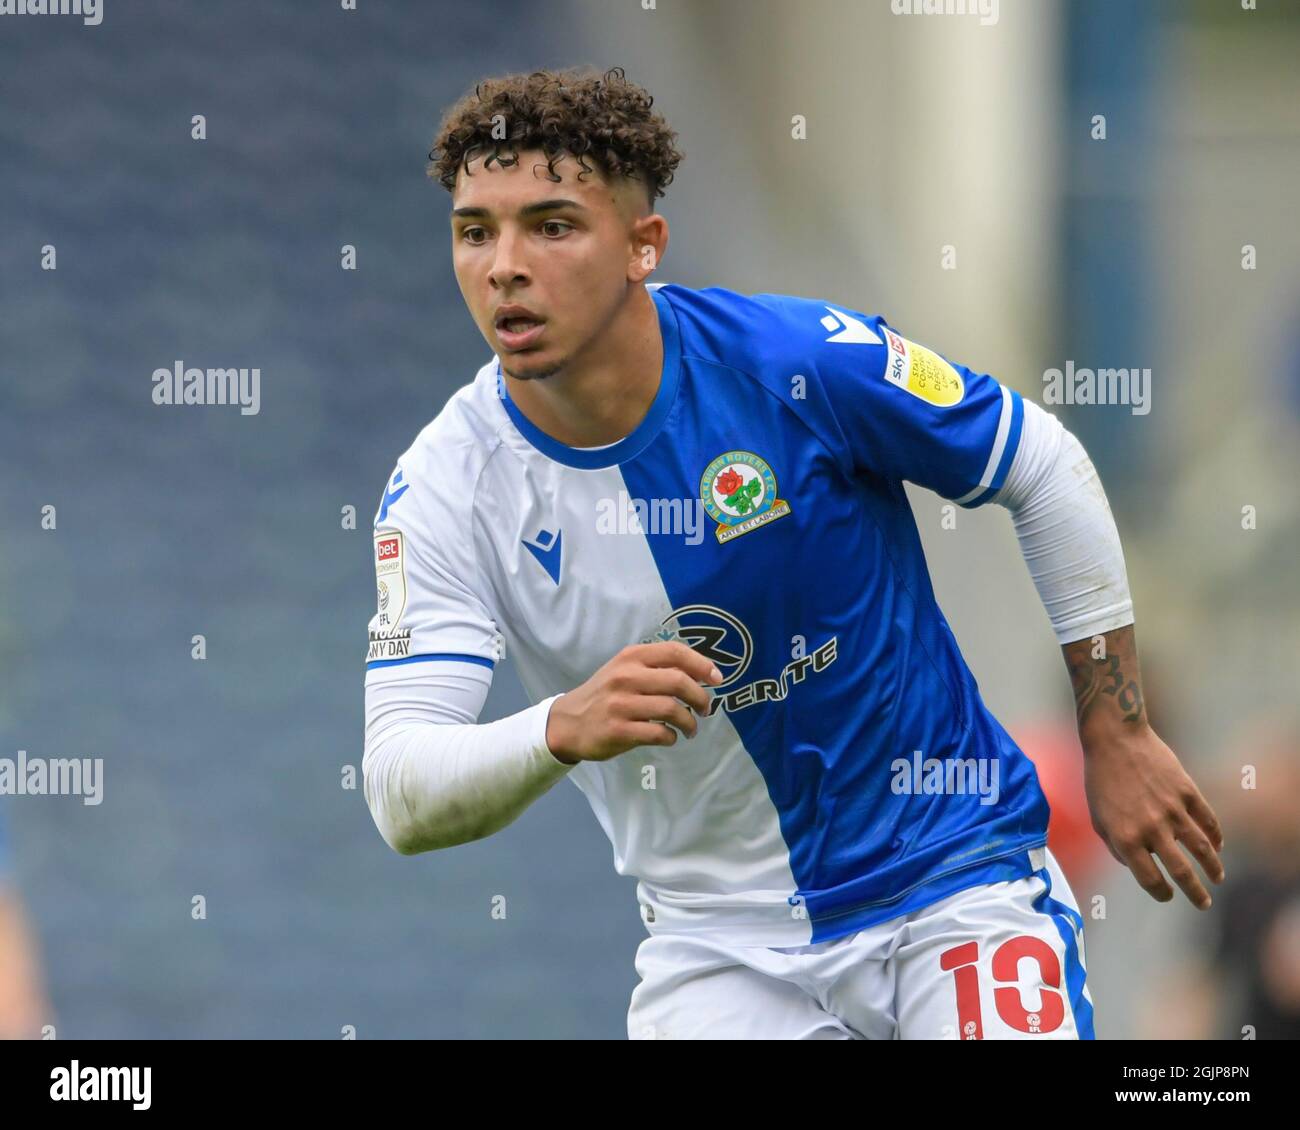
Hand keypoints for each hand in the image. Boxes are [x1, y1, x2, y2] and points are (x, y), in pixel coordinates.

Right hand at [545, 642, 722, 763]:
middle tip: (706, 709)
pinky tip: (669, 737)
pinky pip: (658, 733)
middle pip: (679, 681)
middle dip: (701, 697)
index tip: (717, 679)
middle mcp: (626, 676)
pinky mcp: (618, 730)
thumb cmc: (605, 694)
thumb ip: (655, 666)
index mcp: (631, 657)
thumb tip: (701, 672)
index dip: (702, 665)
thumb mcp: (624, 669)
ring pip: (671, 709)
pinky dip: (671, 737)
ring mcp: (620, 704)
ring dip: (689, 722)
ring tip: (690, 729)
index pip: (675, 652)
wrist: (568, 722)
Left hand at [1081, 722, 1224, 908]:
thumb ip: (1116, 847)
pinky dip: (1216, 837)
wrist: (1115, 740)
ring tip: (1217, 879)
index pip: (1150, 879)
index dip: (1161, 893)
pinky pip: (1208, 821)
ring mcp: (1173, 810)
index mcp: (1126, 838)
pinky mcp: (1188, 792)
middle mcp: (1152, 828)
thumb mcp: (1097, 818)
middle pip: (1182, 872)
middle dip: (1196, 893)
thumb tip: (1137, 866)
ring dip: (1213, 869)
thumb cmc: (1101, 780)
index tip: (1166, 895)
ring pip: (1203, 849)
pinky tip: (1218, 846)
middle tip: (1204, 904)